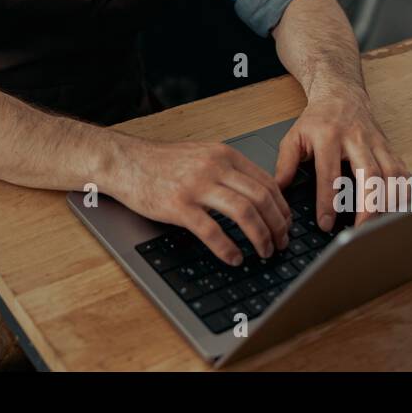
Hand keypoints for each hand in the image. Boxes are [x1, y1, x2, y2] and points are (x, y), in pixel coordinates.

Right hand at [108, 137, 290, 265]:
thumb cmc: (161, 162)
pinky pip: (212, 231)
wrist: (125, 161)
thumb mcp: (201, 155)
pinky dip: (228, 248)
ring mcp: (196, 186)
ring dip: (261, 237)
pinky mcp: (178, 205)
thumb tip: (257, 195)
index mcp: (224, 154)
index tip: (286, 224)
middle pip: (261, 198)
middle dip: (278, 225)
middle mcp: (214, 167)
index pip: (267, 182)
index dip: (283, 208)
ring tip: (264, 252)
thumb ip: (228, 170)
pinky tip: (234, 258)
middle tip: (282, 243)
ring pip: (244, 213)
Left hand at [272, 82, 409, 229]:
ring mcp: (376, 142)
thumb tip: (277, 190)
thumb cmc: (317, 119)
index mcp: (329, 137)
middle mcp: (356, 139)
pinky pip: (402, 170)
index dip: (328, 202)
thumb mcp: (293, 136)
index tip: (326, 224)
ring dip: (390, 201)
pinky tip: (400, 207)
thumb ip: (285, 164)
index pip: (329, 175)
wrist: (341, 94)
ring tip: (382, 224)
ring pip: (392, 173)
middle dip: (368, 206)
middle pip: (369, 175)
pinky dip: (404, 190)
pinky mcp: (389, 146)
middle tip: (362, 230)